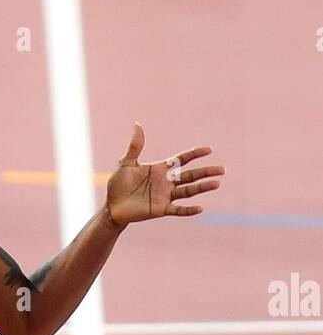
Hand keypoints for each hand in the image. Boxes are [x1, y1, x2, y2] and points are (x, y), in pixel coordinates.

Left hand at [105, 123, 223, 226]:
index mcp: (160, 169)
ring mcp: (165, 196)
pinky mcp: (160, 209)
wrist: (111, 206)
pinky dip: (188, 210)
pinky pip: (178, 210)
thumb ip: (135, 146)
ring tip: (217, 184)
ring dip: (202, 187)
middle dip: (206, 172)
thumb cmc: (118, 184)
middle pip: (190, 175)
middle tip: (223, 170)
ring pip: (188, 191)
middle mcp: (166, 182)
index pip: (182, 159)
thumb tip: (137, 124)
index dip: (195, 154)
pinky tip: (200, 208)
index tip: (209, 150)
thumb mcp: (126, 163)